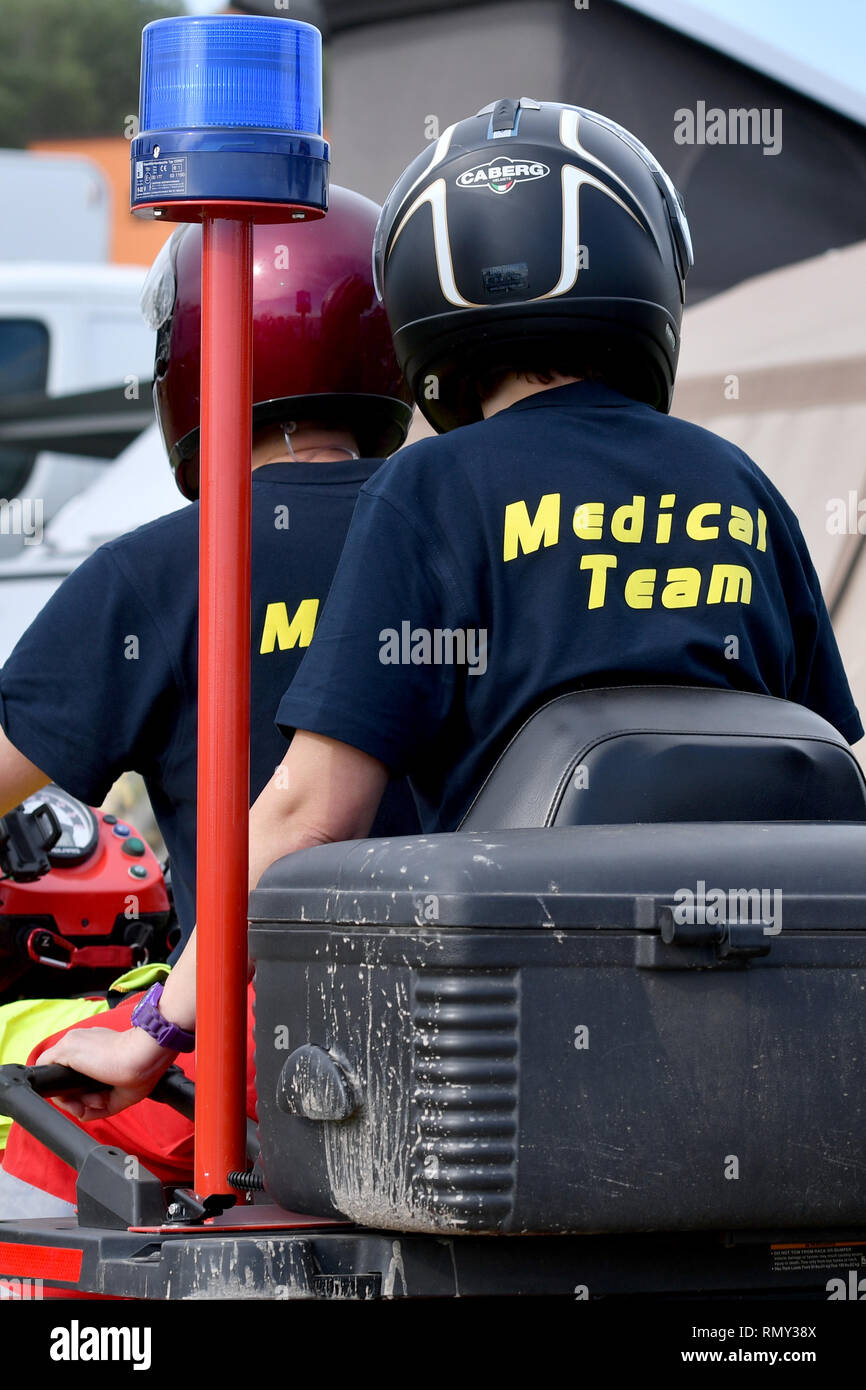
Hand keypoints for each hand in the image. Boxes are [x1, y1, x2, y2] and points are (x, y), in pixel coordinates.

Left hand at [39, 1026, 176, 1120]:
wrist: (145, 1056)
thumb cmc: (142, 1070)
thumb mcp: (119, 1092)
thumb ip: (98, 1102)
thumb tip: (81, 1113)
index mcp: (98, 1046)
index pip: (80, 1070)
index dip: (86, 1091)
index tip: (100, 1099)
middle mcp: (83, 1042)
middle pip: (68, 1076)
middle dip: (80, 1097)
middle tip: (97, 1103)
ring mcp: (72, 1043)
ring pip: (59, 1078)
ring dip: (75, 1098)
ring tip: (96, 1101)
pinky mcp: (65, 1049)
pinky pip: (50, 1075)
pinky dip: (63, 1095)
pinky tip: (81, 1101)